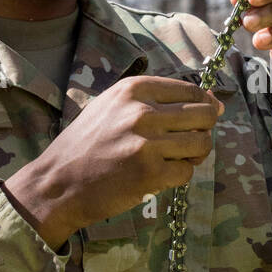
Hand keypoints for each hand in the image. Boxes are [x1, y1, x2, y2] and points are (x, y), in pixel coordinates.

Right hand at [4, 76, 223, 248]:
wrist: (57, 182)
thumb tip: (214, 101)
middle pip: (205, 115)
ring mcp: (146, 143)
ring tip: (173, 159)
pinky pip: (187, 172)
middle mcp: (142, 112)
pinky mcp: (149, 173)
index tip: (202, 118)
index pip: (193, 90)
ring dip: (194, 155)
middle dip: (204, 130)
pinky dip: (178, 175)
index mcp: (134, 89)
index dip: (205, 105)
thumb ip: (159, 100)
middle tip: (188, 142)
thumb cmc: (88, 144)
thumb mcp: (114, 106)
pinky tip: (159, 175)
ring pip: (202, 144)